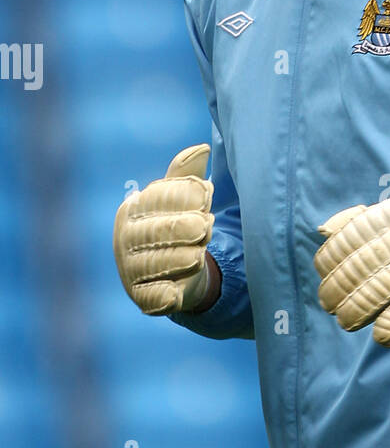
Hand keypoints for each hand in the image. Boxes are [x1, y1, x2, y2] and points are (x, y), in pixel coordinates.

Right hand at [113, 145, 214, 315]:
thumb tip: (200, 149)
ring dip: (181, 259)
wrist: (181, 271)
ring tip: (198, 255)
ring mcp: (131, 270)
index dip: (184, 197)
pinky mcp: (143, 298)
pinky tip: (174, 294)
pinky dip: (163, 297)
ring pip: (157, 263)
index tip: (207, 194)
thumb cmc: (179, 226)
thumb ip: (188, 176)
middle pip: (157, 230)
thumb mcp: (184, 199)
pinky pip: (151, 298)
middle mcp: (126, 239)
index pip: (157, 199)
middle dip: (184, 228)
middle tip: (206, 227)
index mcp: (133, 209)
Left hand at [314, 183, 389, 346]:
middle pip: (354, 272)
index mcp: (389, 216)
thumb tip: (322, 232)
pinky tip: (378, 335)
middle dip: (334, 293)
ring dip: (353, 314)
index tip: (324, 274)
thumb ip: (362, 219)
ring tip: (346, 321)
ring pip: (374, 295)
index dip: (327, 263)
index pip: (344, 244)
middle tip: (330, 305)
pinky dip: (388, 328)